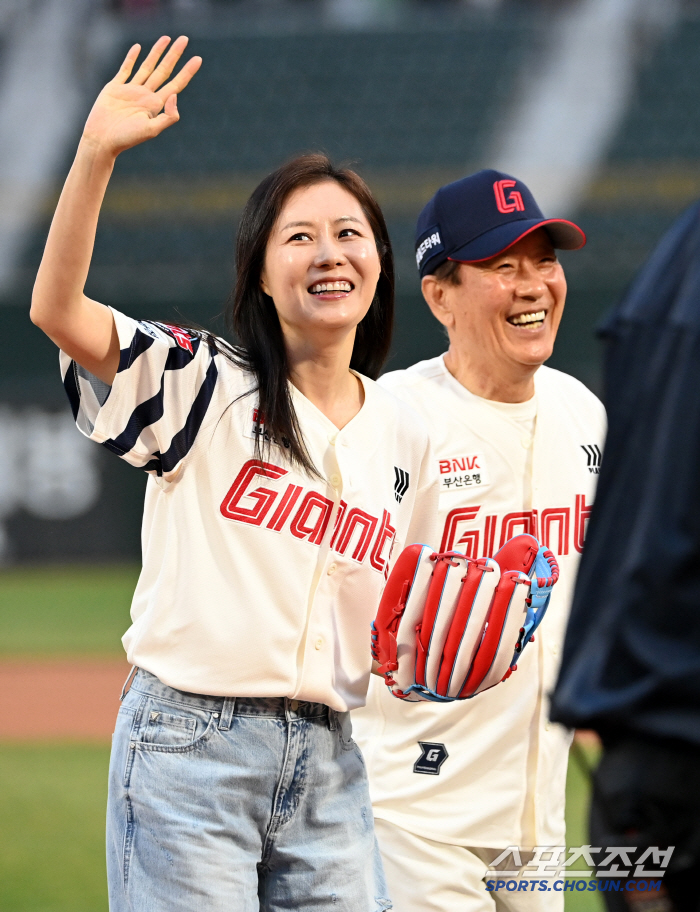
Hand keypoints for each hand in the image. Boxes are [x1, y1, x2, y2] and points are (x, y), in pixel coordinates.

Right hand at [82, 36, 201, 157]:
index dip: (187, 72)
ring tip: (166, 38)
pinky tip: (138, 48)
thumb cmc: (126, 138)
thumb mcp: (152, 130)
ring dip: (156, 52)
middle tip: (185, 39)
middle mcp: (146, 96)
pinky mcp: (115, 88)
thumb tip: (175, 95)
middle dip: (174, 55)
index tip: (198, 59)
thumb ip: (168, 116)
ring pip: (147, 66)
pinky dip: (131, 58)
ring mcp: (131, 90)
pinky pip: (126, 69)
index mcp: (156, 105)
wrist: (102, 139)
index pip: (176, 84)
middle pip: (164, 71)